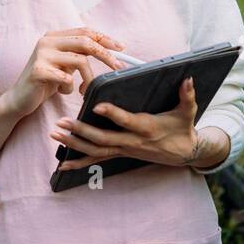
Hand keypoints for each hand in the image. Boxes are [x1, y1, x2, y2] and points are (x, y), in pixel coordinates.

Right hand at [1, 25, 125, 121]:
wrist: (19, 98)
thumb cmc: (46, 82)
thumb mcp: (64, 64)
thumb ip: (79, 54)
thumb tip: (109, 50)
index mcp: (55, 36)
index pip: (85, 31)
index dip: (105, 38)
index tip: (121, 48)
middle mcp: (47, 41)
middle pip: (85, 42)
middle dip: (106, 55)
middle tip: (118, 67)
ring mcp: (41, 54)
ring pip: (79, 61)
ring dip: (88, 78)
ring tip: (84, 90)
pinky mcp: (38, 70)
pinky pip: (66, 78)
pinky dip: (69, 87)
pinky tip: (63, 91)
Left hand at [51, 76, 207, 170]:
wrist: (184, 153)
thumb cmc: (183, 128)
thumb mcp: (188, 112)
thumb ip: (187, 95)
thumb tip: (188, 78)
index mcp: (147, 128)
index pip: (127, 121)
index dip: (112, 114)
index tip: (96, 105)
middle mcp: (132, 141)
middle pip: (103, 139)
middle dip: (81, 131)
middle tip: (63, 123)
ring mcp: (124, 149)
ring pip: (96, 150)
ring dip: (74, 144)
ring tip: (55, 135)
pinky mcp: (120, 153)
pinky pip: (97, 160)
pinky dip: (79, 162)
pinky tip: (62, 166)